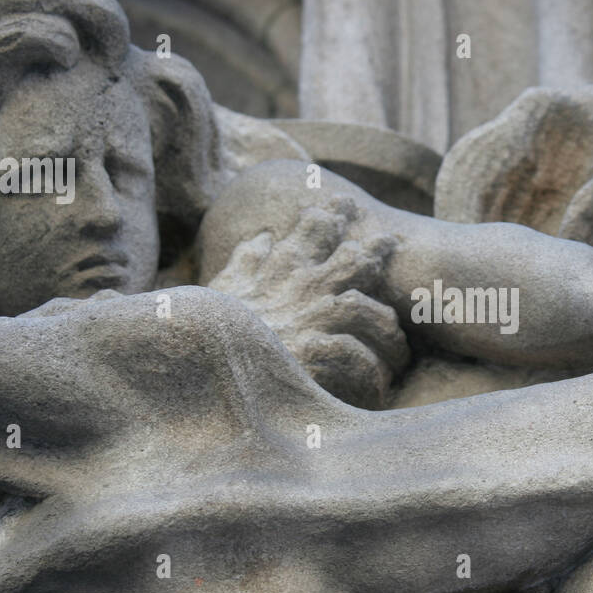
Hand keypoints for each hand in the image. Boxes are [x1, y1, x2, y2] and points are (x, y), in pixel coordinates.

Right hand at [208, 196, 410, 407]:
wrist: (193, 367)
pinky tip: (379, 387)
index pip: (308, 231)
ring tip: (398, 353)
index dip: (329, 216)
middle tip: (392, 246)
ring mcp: (307, 318)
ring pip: (365, 310)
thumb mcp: (223, 289)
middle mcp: (298, 288)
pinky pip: (357, 356)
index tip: (345, 204)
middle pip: (351, 260)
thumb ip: (247, 262)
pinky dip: (372, 373)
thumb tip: (263, 236)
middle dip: (374, 253)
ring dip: (387, 334)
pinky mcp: (311, 352)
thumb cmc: (208, 333)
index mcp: (277, 271)